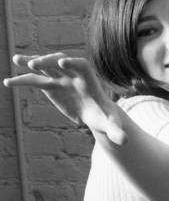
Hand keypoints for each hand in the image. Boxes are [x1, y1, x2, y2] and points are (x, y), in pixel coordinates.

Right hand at [4, 54, 126, 144]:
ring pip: (45, 67)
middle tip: (33, 64)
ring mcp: (61, 79)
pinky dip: (22, 80)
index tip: (63, 63)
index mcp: (90, 81)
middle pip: (60, 62)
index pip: (82, 66)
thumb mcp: (111, 125)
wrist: (97, 115)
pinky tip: (8, 82)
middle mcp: (74, 76)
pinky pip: (35, 80)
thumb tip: (124, 141)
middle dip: (48, 61)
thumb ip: (117, 131)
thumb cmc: (106, 118)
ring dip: (31, 61)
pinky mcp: (51, 86)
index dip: (73, 63)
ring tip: (16, 58)